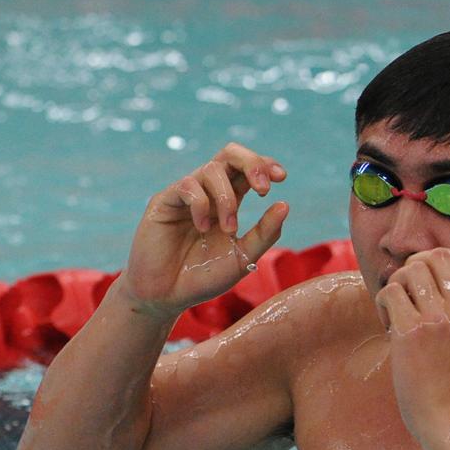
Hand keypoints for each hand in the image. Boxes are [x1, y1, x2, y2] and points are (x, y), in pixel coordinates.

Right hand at [118, 142, 288, 317]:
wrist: (166, 295)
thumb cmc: (204, 277)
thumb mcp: (243, 258)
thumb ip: (264, 233)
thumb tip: (285, 205)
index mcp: (229, 201)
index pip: (248, 170)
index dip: (264, 165)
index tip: (281, 177)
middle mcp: (208, 193)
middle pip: (230, 154)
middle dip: (251, 163)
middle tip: (263, 188)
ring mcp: (186, 195)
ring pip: (212, 169)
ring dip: (227, 199)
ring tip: (229, 229)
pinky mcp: (165, 200)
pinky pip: (188, 186)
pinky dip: (202, 205)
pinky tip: (202, 228)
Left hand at [375, 249, 449, 439]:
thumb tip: (431, 272)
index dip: (436, 260)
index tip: (424, 281)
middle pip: (434, 257)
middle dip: (414, 269)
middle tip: (406, 295)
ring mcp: (439, 321)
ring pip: (410, 271)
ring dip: (397, 285)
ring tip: (397, 311)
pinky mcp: (412, 333)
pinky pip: (390, 293)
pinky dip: (383, 303)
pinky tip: (389, 326)